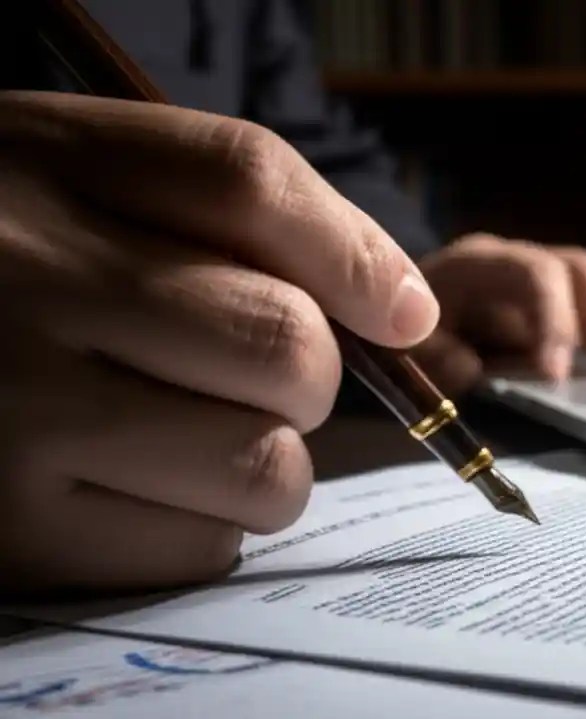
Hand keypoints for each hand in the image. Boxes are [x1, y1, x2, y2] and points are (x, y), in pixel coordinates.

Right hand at [0, 92, 438, 596]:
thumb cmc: (16, 259)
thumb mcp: (97, 180)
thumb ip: (248, 206)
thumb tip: (407, 312)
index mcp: (45, 168)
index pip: (246, 183)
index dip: (353, 255)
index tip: (397, 312)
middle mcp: (20, 287)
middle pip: (286, 347)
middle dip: (310, 371)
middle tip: (254, 369)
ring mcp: (13, 422)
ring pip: (264, 466)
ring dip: (268, 456)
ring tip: (194, 427)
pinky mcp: (15, 536)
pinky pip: (204, 546)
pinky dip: (205, 521)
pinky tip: (140, 479)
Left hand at [411, 233, 585, 394]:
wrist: (390, 315)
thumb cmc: (397, 333)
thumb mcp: (399, 347)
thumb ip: (428, 357)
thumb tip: (471, 370)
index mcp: (477, 264)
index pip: (533, 274)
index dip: (554, 320)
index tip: (558, 375)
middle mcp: (516, 262)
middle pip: (579, 269)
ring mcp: (541, 282)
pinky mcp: (554, 306)